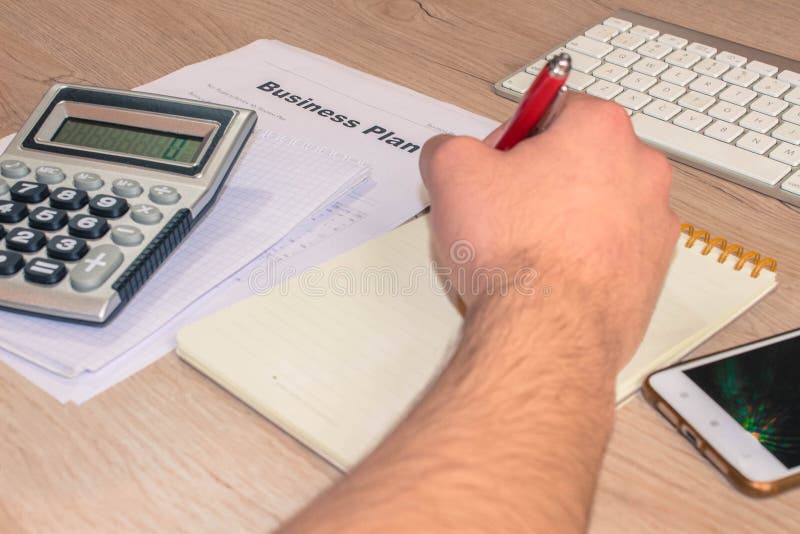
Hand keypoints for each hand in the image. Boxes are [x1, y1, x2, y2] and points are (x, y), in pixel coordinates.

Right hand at [419, 93, 678, 369]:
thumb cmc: (516, 252)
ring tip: (526, 248)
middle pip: (580, 157)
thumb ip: (449, 146)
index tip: (497, 162)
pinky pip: (610, 249)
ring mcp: (653, 223)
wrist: (547, 332)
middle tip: (505, 207)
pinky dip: (583, 256)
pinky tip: (550, 276)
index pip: (554, 108)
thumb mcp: (452, 172)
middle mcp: (641, 170)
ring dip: (564, 217)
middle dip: (541, 176)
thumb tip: (450, 153)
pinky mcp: (652, 271)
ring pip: (598, 205)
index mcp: (600, 130)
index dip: (515, 135)